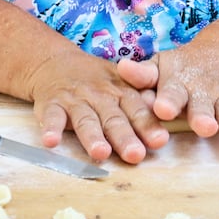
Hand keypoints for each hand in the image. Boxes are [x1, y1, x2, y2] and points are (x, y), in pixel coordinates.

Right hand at [25, 53, 169, 163]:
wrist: (56, 63)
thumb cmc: (98, 82)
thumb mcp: (123, 84)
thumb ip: (142, 101)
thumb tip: (168, 113)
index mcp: (121, 92)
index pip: (137, 110)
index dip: (148, 125)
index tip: (159, 141)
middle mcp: (100, 96)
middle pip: (113, 118)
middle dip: (124, 137)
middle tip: (135, 155)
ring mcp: (75, 100)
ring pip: (85, 120)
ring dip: (92, 137)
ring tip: (100, 153)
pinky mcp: (52, 104)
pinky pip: (51, 117)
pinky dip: (51, 129)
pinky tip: (51, 142)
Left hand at [117, 52, 218, 146]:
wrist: (218, 55)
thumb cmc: (178, 69)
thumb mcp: (159, 66)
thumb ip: (142, 74)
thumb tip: (121, 68)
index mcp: (178, 81)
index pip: (170, 91)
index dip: (167, 100)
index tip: (161, 109)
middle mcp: (202, 89)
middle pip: (202, 104)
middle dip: (202, 116)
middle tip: (202, 127)